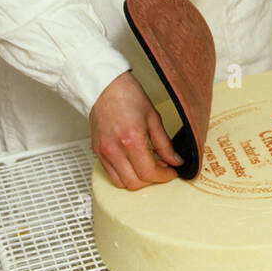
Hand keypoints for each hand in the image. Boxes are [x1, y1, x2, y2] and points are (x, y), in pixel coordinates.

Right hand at [91, 70, 182, 189]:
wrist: (106, 87)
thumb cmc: (128, 96)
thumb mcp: (154, 118)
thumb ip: (165, 144)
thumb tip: (175, 160)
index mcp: (131, 140)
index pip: (148, 172)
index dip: (164, 176)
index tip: (172, 171)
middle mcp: (114, 150)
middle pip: (135, 183)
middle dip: (153, 180)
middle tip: (163, 169)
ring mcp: (103, 153)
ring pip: (122, 183)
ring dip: (138, 180)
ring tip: (149, 165)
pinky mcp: (97, 152)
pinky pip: (111, 174)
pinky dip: (125, 174)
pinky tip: (135, 162)